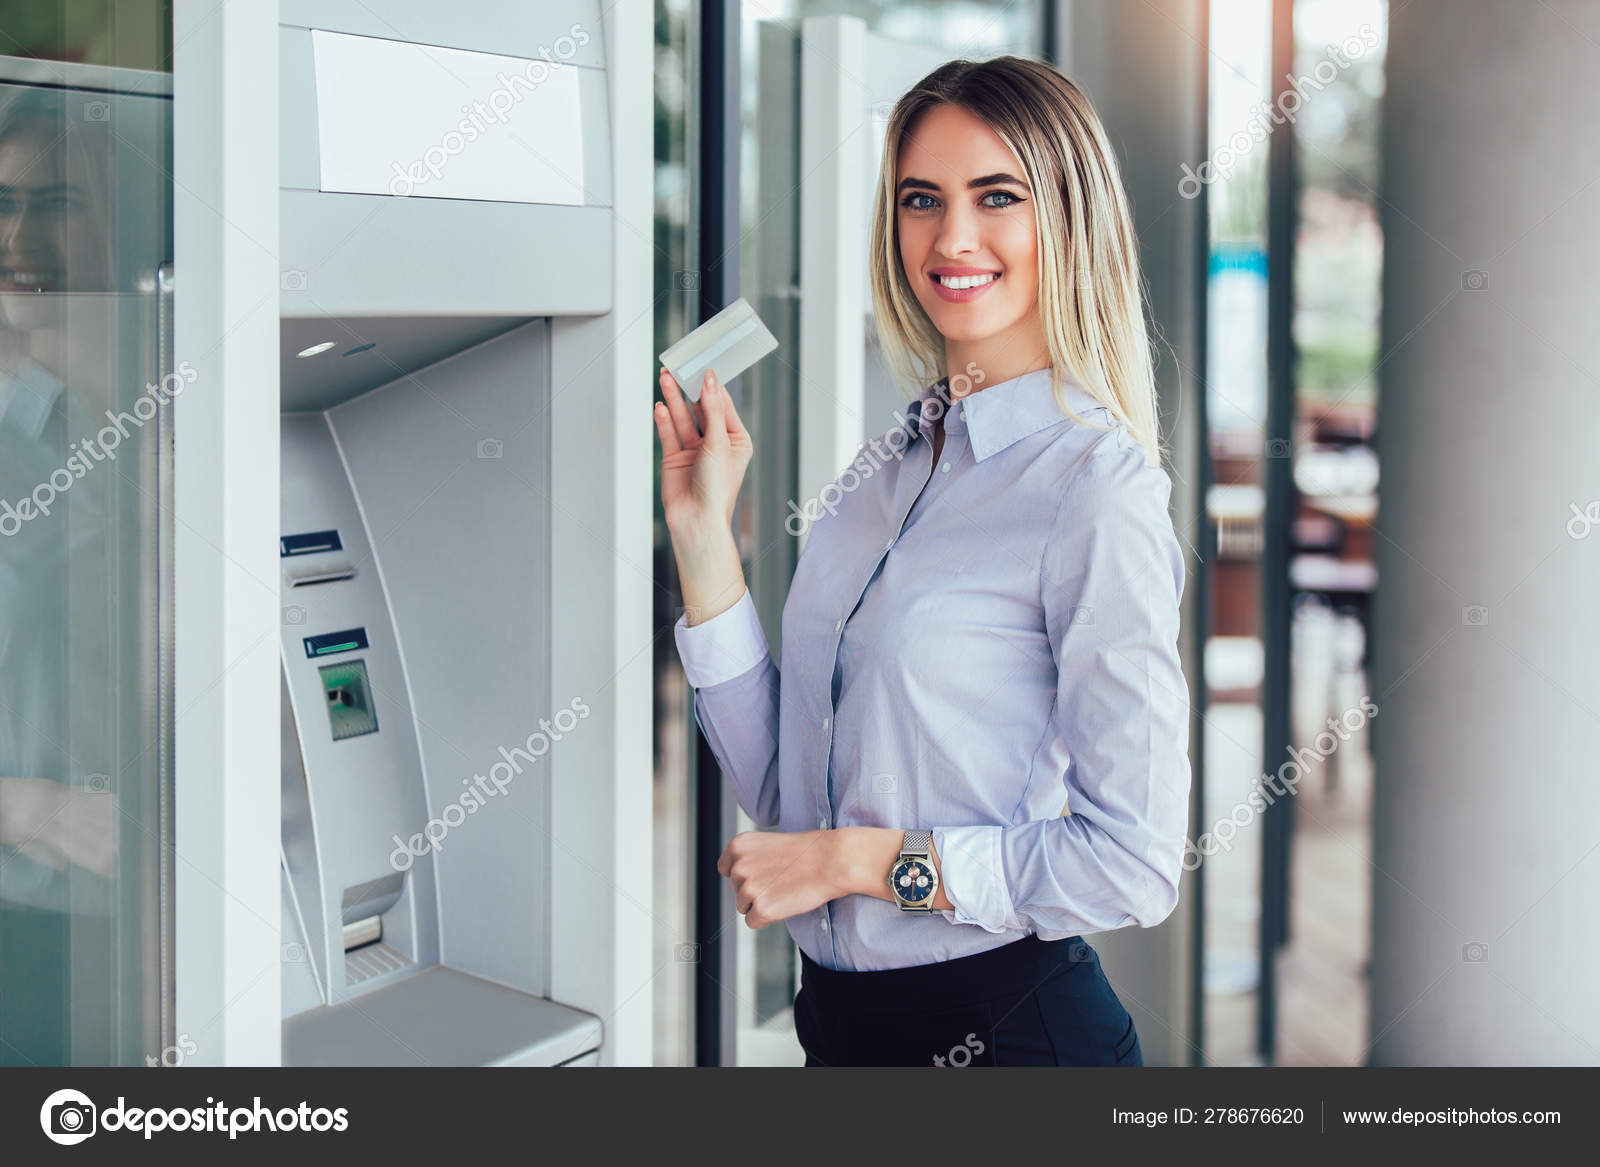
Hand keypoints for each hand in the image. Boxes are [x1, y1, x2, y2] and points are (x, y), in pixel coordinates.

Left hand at [0, 776, 118, 875]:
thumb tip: (70, 869)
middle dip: (109, 840)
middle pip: (88, 827)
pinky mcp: (58, 785)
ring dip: (112, 819)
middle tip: (127, 851)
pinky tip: (117, 803)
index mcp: (38, 829)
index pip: (74, 847)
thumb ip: (46, 855)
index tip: (111, 868)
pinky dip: (102, 798)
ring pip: (91, 808)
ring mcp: (56, 796)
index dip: (94, 858)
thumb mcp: (19, 843)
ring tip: (129, 830)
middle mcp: (51, 811)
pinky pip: (85, 792)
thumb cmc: (3, 823)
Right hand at [654, 368, 752, 545]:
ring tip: (665, 378)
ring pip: (683, 419)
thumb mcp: (719, 443)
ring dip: (674, 400)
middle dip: (689, 390)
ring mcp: (694, 451)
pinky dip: (664, 420)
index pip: (723, 406)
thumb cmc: (717, 489)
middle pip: (700, 410)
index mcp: (736, 440)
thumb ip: (712, 410)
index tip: (703, 366)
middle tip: (679, 368)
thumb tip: (710, 381)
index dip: (712, 386)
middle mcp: (716, 444)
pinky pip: (669, 434)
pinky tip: (660, 406)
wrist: (697, 521)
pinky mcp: (675, 458)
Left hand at [717, 829, 845, 929]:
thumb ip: (749, 857)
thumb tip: (740, 877)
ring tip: (785, 889)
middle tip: (782, 880)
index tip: (763, 873)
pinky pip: (752, 922)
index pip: (726, 869)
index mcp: (739, 846)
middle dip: (756, 889)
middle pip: (736, 889)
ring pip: (744, 906)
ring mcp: (748, 889)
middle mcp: (738, 866)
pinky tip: (784, 904)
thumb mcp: (769, 843)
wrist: (831, 861)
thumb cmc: (808, 852)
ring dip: (762, 903)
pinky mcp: (761, 909)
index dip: (746, 874)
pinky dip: (767, 918)